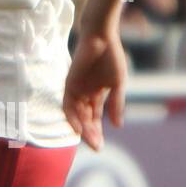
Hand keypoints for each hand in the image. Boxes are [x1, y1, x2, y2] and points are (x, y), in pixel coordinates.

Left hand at [63, 28, 127, 149]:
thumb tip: (118, 126)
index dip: (97, 133)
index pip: (94, 119)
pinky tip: (78, 128)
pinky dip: (72, 116)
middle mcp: (84, 94)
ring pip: (76, 114)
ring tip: (90, 141)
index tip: (101, 147)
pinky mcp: (69, 83)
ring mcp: (76, 89)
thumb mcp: (117, 84)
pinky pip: (67, 103)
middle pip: (84, 120)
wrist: (101, 38)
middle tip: (97, 148)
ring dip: (82, 129)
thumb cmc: (111, 58)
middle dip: (90, 134)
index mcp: (95, 95)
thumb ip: (116, 104)